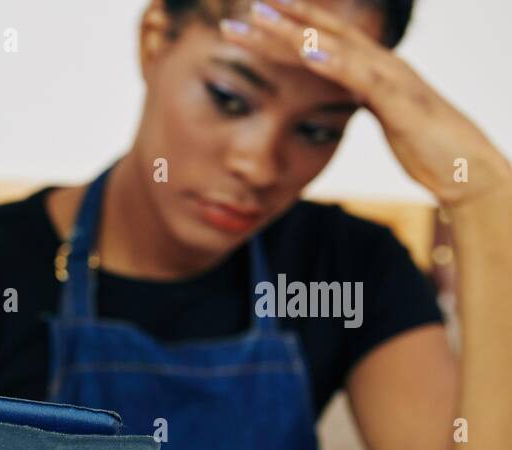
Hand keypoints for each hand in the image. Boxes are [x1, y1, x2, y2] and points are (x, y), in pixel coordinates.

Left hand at [223, 0, 511, 206]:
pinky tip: (308, 51)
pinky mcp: (400, 101)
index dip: (289, 31)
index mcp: (374, 71)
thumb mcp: (386, 115)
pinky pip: (363, 77)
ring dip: (299, 31)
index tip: (253, 21)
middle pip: (326, 36)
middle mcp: (383, 65)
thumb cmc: (427, 145)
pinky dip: (335, 62)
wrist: (467, 169)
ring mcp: (393, 79)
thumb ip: (365, 97)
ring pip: (339, 47)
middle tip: (246, 10)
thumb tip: (346, 90)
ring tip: (265, 17)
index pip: (325, 44)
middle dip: (285, 22)